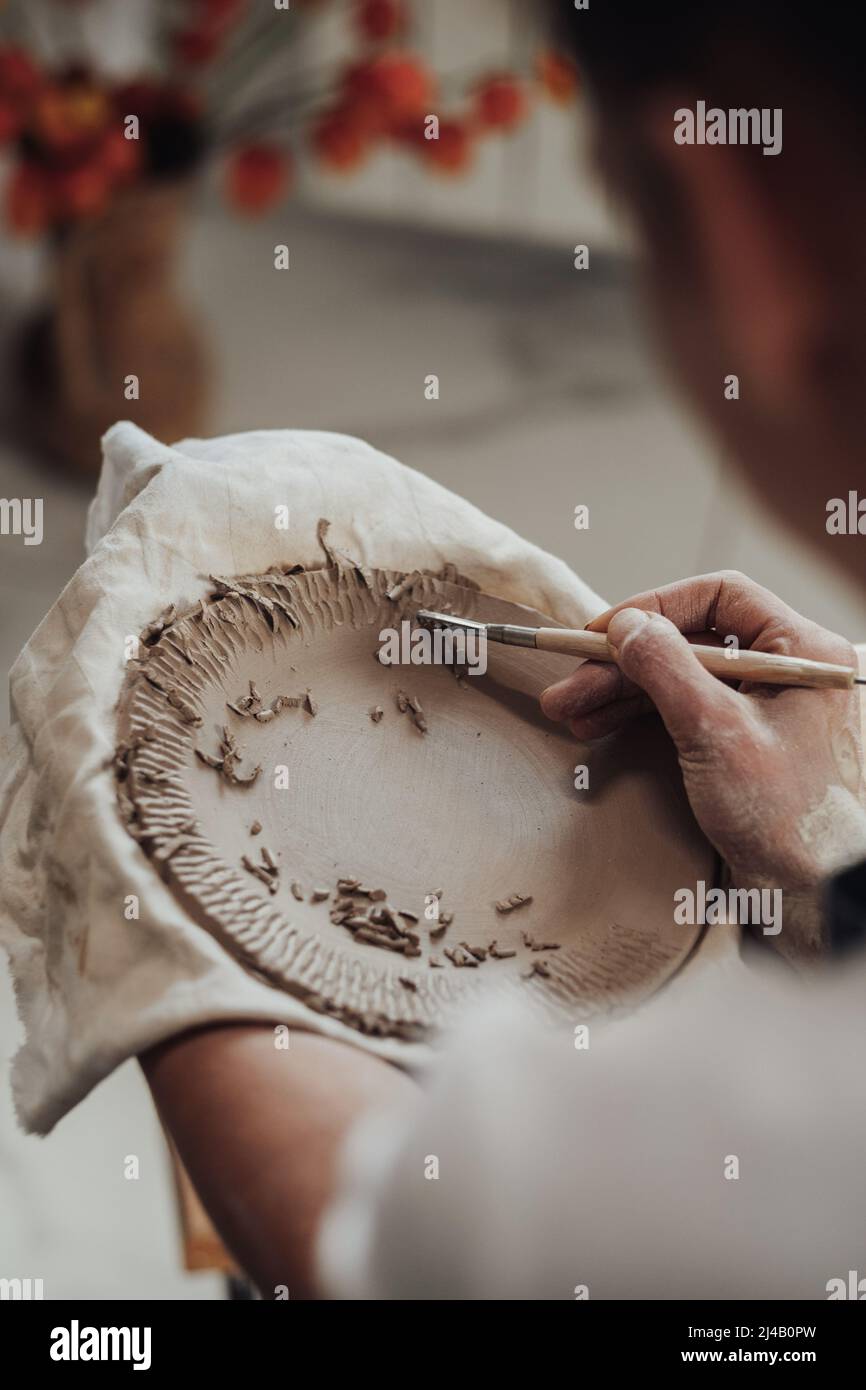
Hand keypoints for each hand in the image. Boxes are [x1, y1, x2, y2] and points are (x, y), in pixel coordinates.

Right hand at [540, 571, 865, 960]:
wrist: (812, 894)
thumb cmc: (787, 818)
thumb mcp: (716, 732)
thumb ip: (667, 668)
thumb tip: (627, 624)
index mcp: (804, 652)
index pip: (722, 596)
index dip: (657, 607)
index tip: (606, 631)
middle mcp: (788, 671)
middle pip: (692, 640)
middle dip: (625, 662)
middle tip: (570, 682)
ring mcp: (766, 707)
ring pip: (681, 677)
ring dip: (622, 690)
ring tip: (568, 709)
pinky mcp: (745, 742)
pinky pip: (687, 711)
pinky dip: (641, 716)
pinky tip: (598, 725)